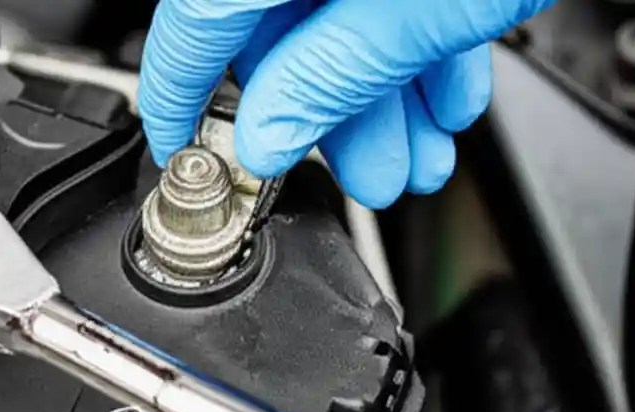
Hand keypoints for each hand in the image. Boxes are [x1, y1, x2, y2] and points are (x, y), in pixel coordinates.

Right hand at [137, 0, 554, 208]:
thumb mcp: (420, 1)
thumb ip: (333, 73)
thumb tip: (268, 134)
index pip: (195, 24)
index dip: (184, 100)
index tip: (188, 152)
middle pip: (282, 24)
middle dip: (330, 114)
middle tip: (364, 172)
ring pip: (346, 10)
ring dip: (385, 93)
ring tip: (420, 154)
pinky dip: (421, 42)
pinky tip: (450, 94)